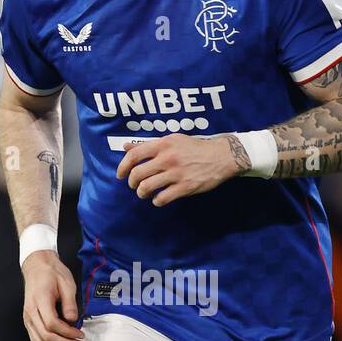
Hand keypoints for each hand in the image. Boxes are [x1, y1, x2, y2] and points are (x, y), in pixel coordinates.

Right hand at [21, 251, 87, 340]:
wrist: (37, 267)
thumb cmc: (52, 273)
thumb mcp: (66, 283)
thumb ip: (70, 302)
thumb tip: (73, 320)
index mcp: (40, 300)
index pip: (52, 324)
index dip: (68, 333)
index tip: (81, 334)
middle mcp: (30, 312)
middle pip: (46, 337)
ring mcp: (28, 318)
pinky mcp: (29, 322)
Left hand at [115, 134, 238, 205]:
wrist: (221, 156)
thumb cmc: (194, 147)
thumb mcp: (172, 140)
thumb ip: (149, 144)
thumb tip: (126, 147)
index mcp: (163, 144)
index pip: (134, 155)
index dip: (122, 167)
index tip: (120, 174)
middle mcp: (167, 158)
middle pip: (137, 174)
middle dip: (132, 183)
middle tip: (135, 185)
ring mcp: (176, 174)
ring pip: (147, 188)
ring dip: (142, 193)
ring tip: (145, 193)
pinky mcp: (185, 187)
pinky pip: (162, 198)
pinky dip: (156, 201)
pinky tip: (159, 199)